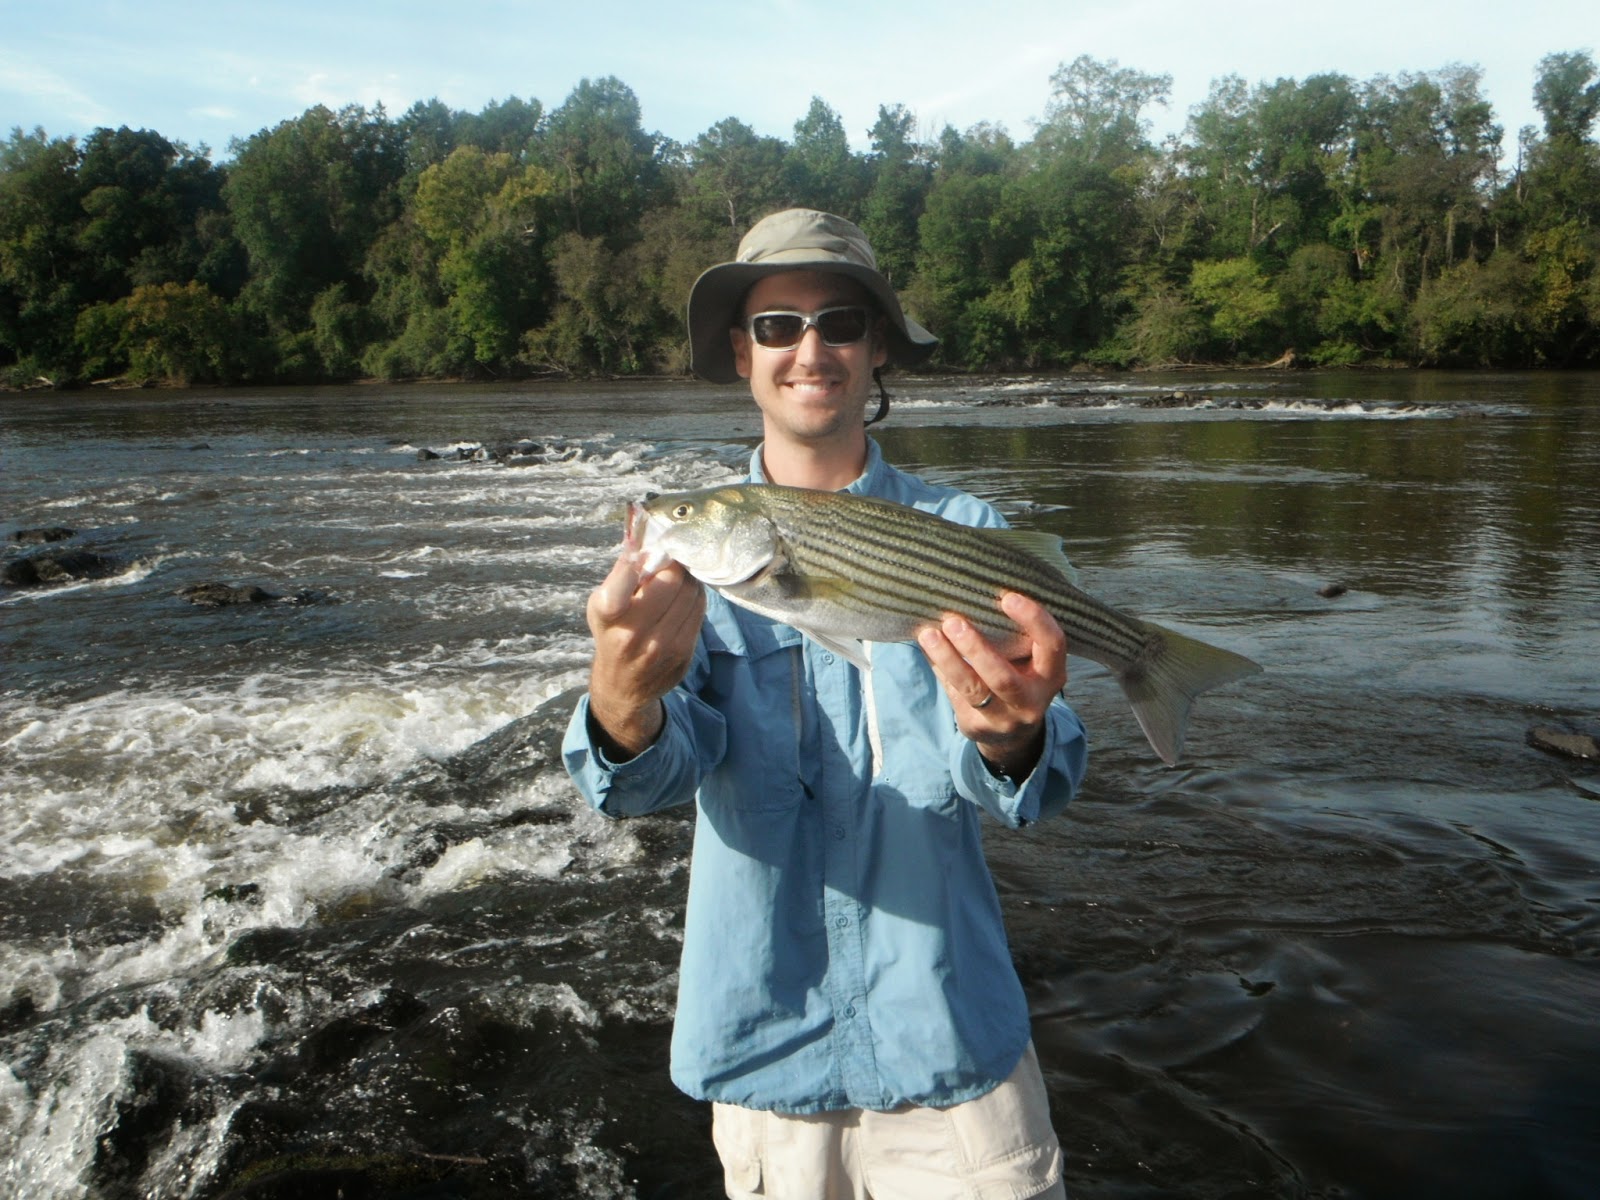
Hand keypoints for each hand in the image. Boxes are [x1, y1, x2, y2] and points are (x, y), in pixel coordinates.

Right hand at [585, 546, 704, 758]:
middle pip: (672, 580)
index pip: (621, 583)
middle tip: (670, 560)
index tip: (646, 550)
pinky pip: (699, 611)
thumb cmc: (611, 634)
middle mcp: (635, 634)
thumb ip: (621, 573)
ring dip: (688, 580)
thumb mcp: (601, 604)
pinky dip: (695, 597)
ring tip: (677, 579)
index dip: (637, 560)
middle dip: (673, 565)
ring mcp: (663, 647)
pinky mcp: (684, 654)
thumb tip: (645, 536)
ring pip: (692, 593)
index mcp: (608, 616)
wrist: (623, 687)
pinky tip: (684, 598)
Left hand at [916, 592, 1067, 779]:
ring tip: (928, 634)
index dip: (1034, 620)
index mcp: (1051, 674)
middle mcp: (1031, 701)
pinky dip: (938, 667)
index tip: (1008, 597)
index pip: (1052, 645)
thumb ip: (1013, 636)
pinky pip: (953, 693)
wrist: (1012, 733)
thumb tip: (975, 592)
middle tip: (953, 621)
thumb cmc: (1018, 677)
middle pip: (1004, 678)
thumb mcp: (1028, 660)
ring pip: (972, 689)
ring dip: (948, 658)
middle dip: (976, 649)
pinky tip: (927, 647)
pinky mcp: (976, 726)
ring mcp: (1003, 718)